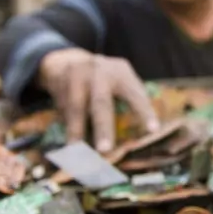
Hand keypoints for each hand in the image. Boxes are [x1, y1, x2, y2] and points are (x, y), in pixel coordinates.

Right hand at [37, 48, 159, 150]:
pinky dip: (67, 129)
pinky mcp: (59, 86)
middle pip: (101, 102)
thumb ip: (128, 99)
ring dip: (77, 131)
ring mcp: (76, 78)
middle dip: (103, 127)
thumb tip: (136, 138)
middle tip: (105, 149)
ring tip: (78, 152)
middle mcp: (98, 73)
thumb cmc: (104, 79)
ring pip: (76, 108)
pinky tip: (70, 145)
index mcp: (121, 72)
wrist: (68, 60)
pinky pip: (64, 111)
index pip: (135, 93)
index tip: (153, 130)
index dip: (144, 111)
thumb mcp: (119, 80)